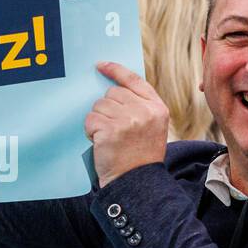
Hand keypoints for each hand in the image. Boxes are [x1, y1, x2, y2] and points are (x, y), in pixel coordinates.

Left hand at [83, 61, 168, 185]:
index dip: (116, 70)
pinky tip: (101, 142)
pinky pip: (90, 120)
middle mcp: (144, 111)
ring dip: (98, 121)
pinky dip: (90, 131)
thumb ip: (141, 107)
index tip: (101, 65)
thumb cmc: (140, 156)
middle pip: (112, 93)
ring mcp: (127, 120)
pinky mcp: (109, 131)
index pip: (134, 80)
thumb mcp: (153, 128)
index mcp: (157, 108)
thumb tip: (113, 89)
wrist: (136, 183)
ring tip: (109, 138)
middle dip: (107, 109)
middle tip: (114, 129)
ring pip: (99, 106)